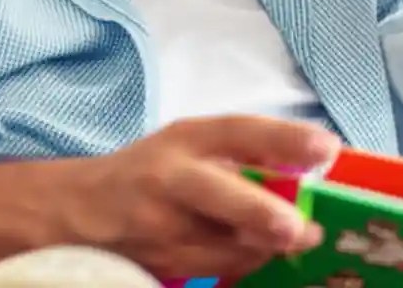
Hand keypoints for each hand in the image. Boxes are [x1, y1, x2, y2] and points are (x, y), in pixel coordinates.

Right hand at [53, 115, 340, 279]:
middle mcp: (170, 179)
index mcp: (188, 139)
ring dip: (265, 248)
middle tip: (300, 229)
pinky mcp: (155, 264)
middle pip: (219, 195)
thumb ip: (245, 152)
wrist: (76, 210)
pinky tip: (258, 255)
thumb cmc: (154, 172)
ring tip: (294, 240)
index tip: (327, 149)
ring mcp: (158, 227)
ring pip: (223, 247)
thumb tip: (317, 164)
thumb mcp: (192, 145)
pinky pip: (213, 271)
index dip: (284, 139)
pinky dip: (242, 265)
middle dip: (262, 215)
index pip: (238, 131)